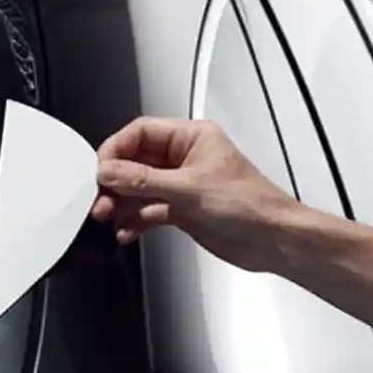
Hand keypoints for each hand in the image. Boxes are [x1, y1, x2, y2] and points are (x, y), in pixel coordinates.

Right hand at [91, 117, 301, 271]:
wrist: (272, 240)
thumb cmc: (250, 205)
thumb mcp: (188, 188)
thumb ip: (144, 180)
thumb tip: (110, 170)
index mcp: (192, 138)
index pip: (141, 132)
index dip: (116, 149)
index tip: (100, 169)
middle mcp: (185, 158)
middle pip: (136, 161)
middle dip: (115, 180)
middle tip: (100, 197)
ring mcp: (182, 185)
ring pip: (139, 188)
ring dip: (122, 203)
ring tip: (108, 216)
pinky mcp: (182, 210)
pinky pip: (148, 210)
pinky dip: (135, 220)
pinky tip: (127, 230)